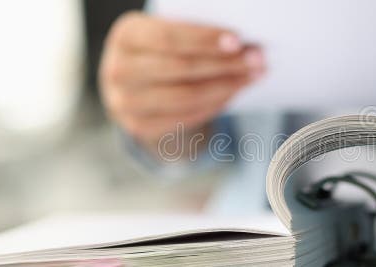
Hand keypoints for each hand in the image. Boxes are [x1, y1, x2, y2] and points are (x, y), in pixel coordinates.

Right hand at [99, 12, 264, 155]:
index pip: (168, 38)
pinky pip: (186, 117)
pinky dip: (215, 104)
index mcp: (126, 35)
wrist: (136, 83)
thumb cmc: (161, 50)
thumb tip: (244, 43)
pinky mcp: (138, 126)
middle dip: (224, 63)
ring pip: (186, 96)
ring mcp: (125, 102)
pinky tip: (234, 92)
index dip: (204, 40)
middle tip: (257, 60)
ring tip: (252, 76)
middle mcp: (118, 69)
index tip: (238, 41)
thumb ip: (196, 35)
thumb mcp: (169, 34)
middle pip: (180, 68)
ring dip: (226, 86)